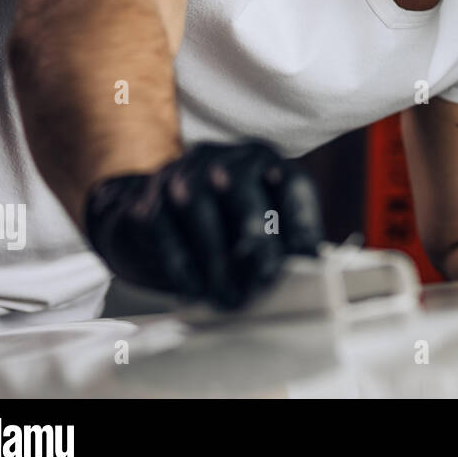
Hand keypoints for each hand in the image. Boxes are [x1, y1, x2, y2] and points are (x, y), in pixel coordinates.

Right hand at [84, 140, 324, 308]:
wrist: (149, 217)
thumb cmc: (220, 226)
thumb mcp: (257, 226)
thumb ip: (280, 242)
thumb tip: (306, 270)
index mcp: (263, 161)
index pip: (290, 181)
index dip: (300, 220)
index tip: (308, 258)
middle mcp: (223, 158)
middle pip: (241, 187)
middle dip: (256, 235)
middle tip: (266, 277)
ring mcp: (182, 173)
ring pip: (198, 207)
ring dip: (216, 259)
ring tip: (229, 297)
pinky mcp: (150, 197)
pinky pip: (164, 228)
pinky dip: (181, 264)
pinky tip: (194, 290)